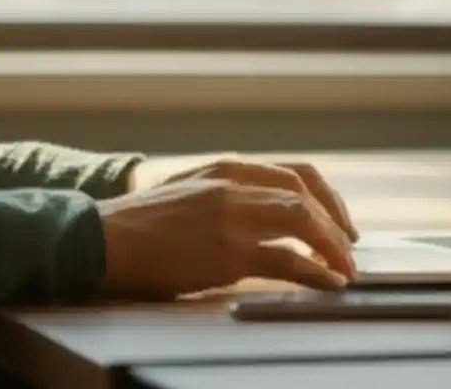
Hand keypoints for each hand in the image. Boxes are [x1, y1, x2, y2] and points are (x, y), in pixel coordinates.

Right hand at [97, 178, 356, 298]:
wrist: (102, 239)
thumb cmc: (141, 224)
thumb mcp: (190, 189)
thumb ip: (228, 192)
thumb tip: (267, 213)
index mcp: (227, 168)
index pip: (295, 174)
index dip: (327, 197)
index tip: (341, 220)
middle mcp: (234, 185)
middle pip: (306, 196)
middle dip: (337, 224)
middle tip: (348, 250)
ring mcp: (232, 217)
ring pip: (303, 222)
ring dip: (332, 248)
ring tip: (345, 270)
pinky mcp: (227, 252)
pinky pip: (287, 260)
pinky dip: (315, 271)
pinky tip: (328, 282)